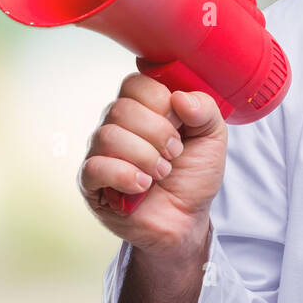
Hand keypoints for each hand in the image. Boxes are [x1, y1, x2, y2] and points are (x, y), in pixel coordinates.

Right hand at [79, 73, 226, 267]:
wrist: (186, 219)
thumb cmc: (193, 175)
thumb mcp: (213, 138)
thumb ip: (205, 109)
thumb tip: (180, 97)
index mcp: (142, 108)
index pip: (135, 84)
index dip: (160, 101)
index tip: (180, 124)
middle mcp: (116, 125)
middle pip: (122, 109)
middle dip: (158, 133)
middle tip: (175, 153)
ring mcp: (99, 152)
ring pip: (108, 136)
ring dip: (145, 157)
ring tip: (161, 173)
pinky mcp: (90, 182)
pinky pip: (95, 167)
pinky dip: (125, 176)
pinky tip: (142, 186)